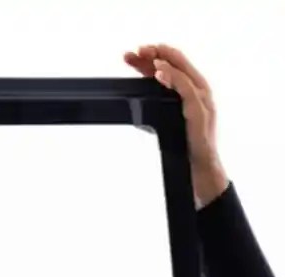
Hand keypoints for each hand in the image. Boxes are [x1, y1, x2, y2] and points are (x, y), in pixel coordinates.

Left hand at [123, 44, 227, 207]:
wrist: (197, 169)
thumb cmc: (182, 146)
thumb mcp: (164, 120)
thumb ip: (155, 105)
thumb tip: (133, 99)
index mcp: (190, 91)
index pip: (171, 66)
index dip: (151, 57)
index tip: (130, 55)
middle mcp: (199, 91)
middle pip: (178, 64)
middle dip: (155, 54)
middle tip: (132, 51)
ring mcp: (202, 101)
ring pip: (184, 72)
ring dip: (163, 62)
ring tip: (144, 55)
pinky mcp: (201, 113)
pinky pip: (188, 90)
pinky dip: (173, 79)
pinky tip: (159, 74)